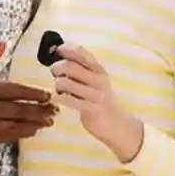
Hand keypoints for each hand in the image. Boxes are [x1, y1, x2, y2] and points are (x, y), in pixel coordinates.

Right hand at [0, 44, 56, 149]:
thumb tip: (3, 44)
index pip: (16, 91)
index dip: (35, 94)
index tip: (47, 95)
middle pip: (21, 109)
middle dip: (41, 110)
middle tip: (55, 110)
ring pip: (18, 125)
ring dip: (35, 123)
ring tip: (48, 121)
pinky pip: (9, 136)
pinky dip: (22, 133)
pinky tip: (32, 130)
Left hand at [50, 44, 143, 161]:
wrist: (119, 125)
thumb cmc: (100, 101)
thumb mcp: (95, 81)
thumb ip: (81, 69)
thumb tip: (60, 56)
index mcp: (99, 70)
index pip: (82, 54)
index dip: (67, 50)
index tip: (58, 51)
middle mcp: (99, 80)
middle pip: (71, 66)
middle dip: (57, 68)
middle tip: (55, 73)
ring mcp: (96, 95)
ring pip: (67, 82)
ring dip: (58, 84)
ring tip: (59, 89)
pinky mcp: (92, 109)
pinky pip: (69, 100)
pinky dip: (59, 97)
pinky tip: (58, 99)